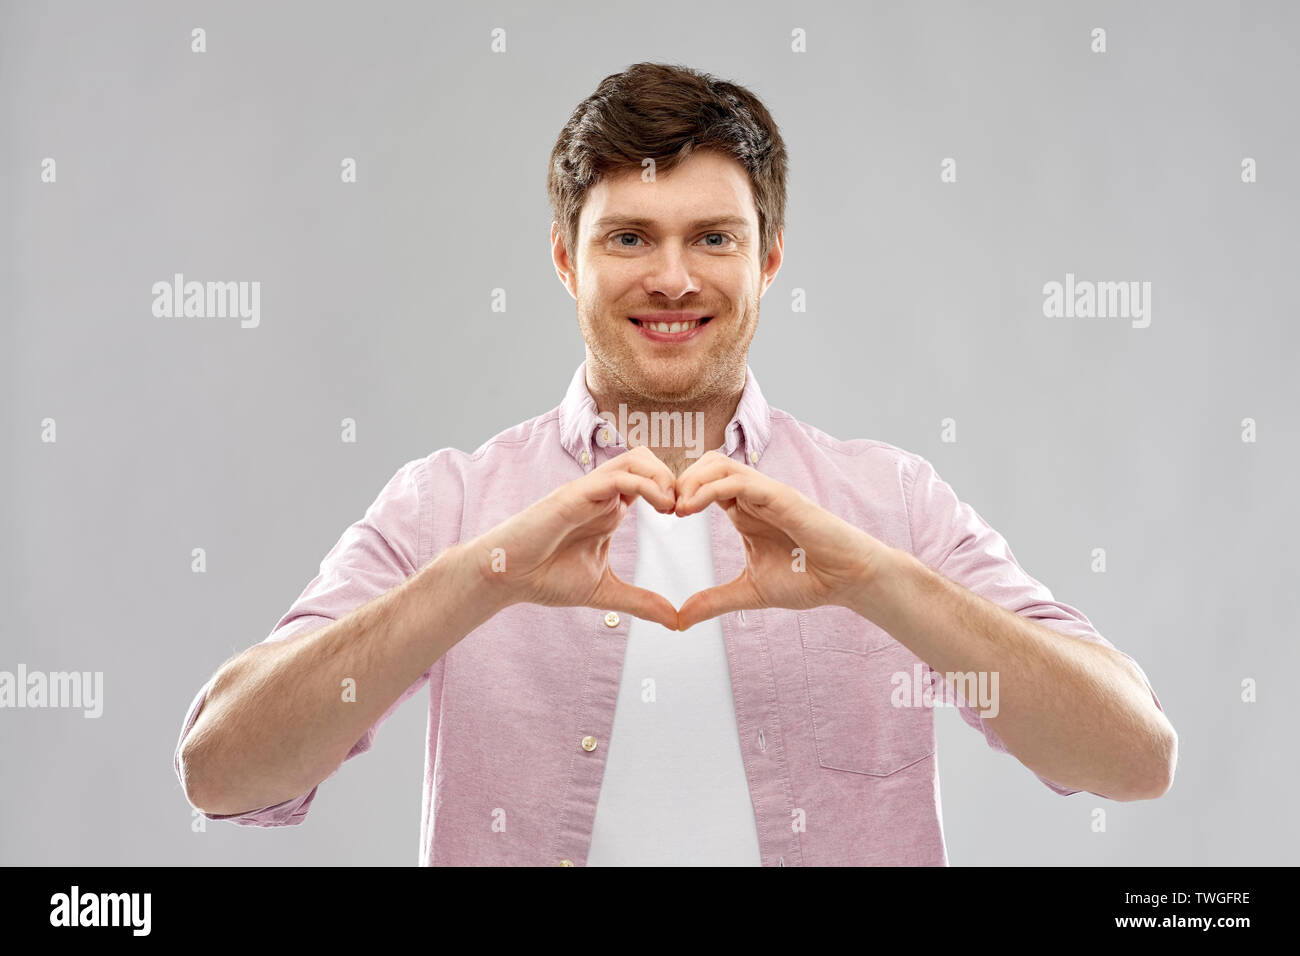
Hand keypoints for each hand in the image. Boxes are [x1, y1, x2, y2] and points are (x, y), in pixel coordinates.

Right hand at [465, 445, 679, 629]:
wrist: (506, 578)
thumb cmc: (545, 577)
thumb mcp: (604, 591)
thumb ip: (640, 602)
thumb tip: (675, 620)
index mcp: (610, 509)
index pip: (651, 480)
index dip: (676, 491)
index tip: (692, 517)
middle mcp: (602, 494)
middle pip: (647, 459)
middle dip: (675, 477)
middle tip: (688, 509)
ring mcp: (589, 491)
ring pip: (636, 459)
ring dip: (663, 476)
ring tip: (675, 507)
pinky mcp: (575, 494)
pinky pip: (618, 476)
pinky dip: (646, 484)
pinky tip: (661, 507)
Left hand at [672, 451, 895, 630]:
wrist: (848, 580)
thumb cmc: (809, 579)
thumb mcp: (749, 592)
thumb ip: (714, 601)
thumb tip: (678, 620)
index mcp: (744, 510)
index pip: (703, 483)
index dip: (678, 493)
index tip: (660, 516)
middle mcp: (753, 496)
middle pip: (706, 465)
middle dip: (679, 481)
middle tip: (662, 508)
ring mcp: (767, 493)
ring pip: (719, 464)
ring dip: (691, 480)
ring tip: (675, 508)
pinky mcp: (780, 496)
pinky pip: (739, 480)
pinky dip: (710, 488)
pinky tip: (692, 508)